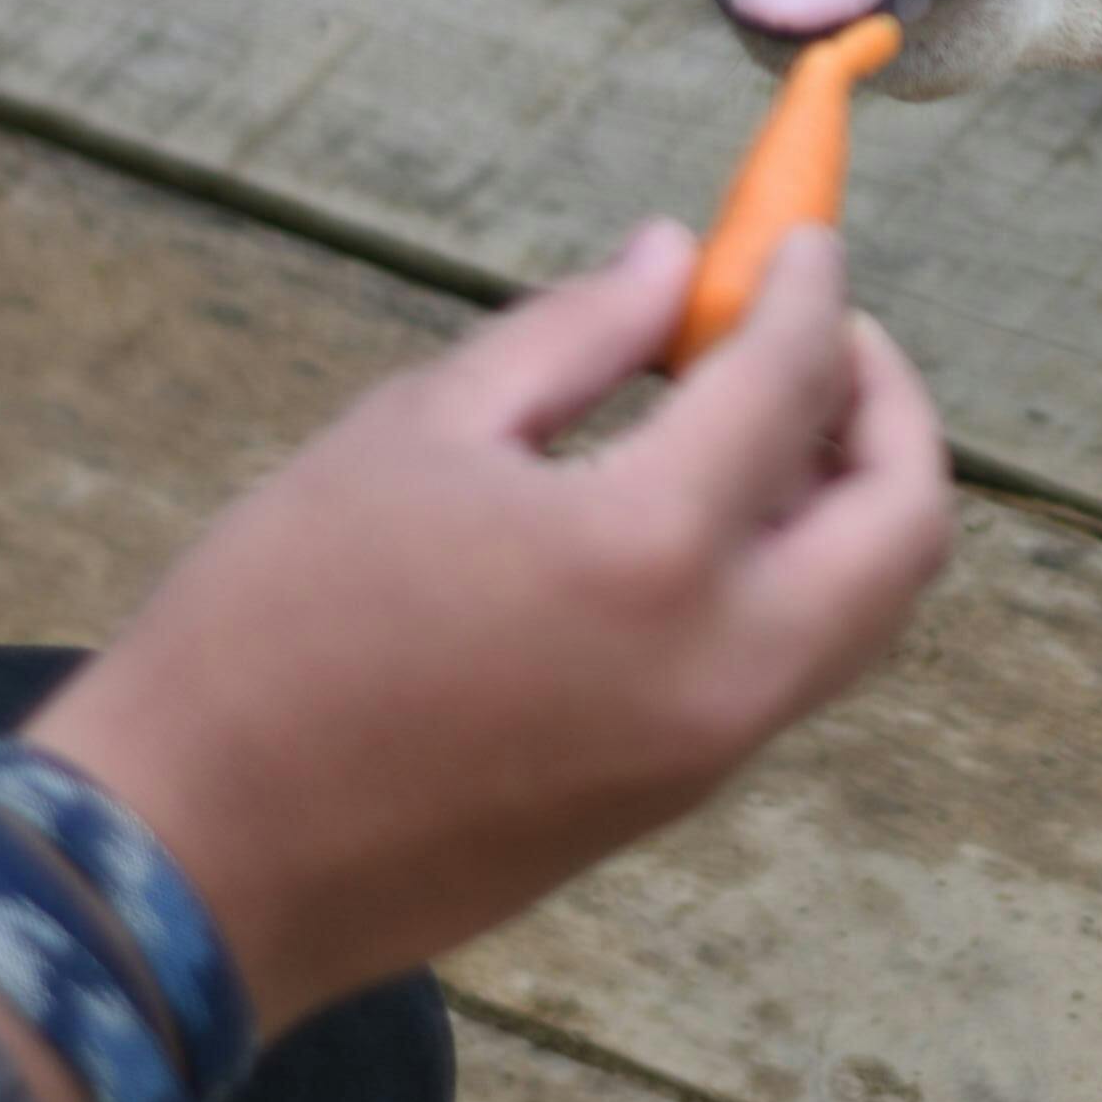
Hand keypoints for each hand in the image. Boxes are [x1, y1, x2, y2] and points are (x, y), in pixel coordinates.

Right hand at [17, 223, 950, 1048]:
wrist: (196, 861)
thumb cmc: (275, 623)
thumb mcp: (417, 431)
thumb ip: (573, 337)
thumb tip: (671, 261)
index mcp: (652, 552)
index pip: (795, 383)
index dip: (809, 290)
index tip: (796, 239)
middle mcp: (722, 665)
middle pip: (905, 521)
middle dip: (886, 403)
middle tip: (813, 330)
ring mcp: (711, 749)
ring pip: (869, 606)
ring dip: (852, 493)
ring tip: (754, 411)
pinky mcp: (674, 799)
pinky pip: (796, 663)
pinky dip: (797, 569)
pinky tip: (698, 508)